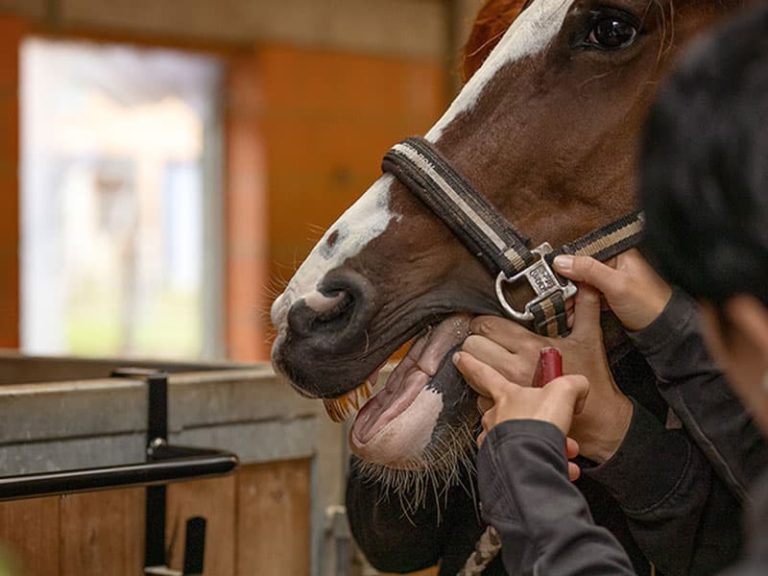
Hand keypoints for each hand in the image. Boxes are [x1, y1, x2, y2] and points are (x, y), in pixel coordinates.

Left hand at [455, 351, 586, 480]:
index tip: (459, 358)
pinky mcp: (503, 466)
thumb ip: (571, 384)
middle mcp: (496, 420)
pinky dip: (547, 464)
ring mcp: (497, 444)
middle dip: (535, 420)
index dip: (472, 364)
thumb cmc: (537, 425)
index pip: (484, 374)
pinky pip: (526, 463)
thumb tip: (578, 385)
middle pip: (508, 413)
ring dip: (545, 444)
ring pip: (521, 441)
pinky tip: (563, 468)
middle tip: (552, 424)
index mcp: (506, 397)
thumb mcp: (562, 392)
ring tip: (565, 449)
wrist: (530, 462)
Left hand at [463, 285, 633, 462]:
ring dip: (475, 367)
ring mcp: (507, 395)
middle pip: (472, 347)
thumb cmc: (595, 382)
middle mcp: (514, 370)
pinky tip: (497, 388)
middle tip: (484, 342)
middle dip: (475, 343)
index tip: (486, 325)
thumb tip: (586, 283)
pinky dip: (483, 393)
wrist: (600, 423)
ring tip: (488, 362)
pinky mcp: (503, 417)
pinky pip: (478, 399)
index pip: (487, 327)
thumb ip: (585, 308)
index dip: (482, 323)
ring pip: (470, 374)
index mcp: (530, 348)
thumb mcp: (590, 339)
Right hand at [553, 249, 671, 331]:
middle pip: (581, 269)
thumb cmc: (650, 304)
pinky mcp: (610, 294)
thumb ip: (588, 270)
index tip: (554, 277)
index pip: (584, 252)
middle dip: (569, 284)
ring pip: (582, 283)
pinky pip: (588, 295)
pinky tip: (574, 310)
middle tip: (560, 297)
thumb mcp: (615, 284)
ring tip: (566, 306)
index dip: (567, 265)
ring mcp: (611, 280)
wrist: (664, 330)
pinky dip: (580, 303)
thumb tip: (561, 260)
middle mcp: (614, 264)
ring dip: (572, 296)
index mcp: (619, 253)